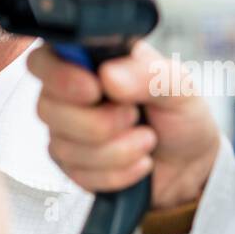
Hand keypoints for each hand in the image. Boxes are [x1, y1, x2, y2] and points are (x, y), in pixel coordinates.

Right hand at [28, 41, 220, 209]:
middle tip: (135, 116)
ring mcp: (67, 131)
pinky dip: (118, 172)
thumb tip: (109, 76)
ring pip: (64, 146)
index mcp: (91, 61)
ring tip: (147, 140)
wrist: (190, 165)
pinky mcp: (72, 166)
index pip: (43, 59)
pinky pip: (80, 174)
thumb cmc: (180, 115)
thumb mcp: (178, 86)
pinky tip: (139, 163)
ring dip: (117, 150)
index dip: (60, 76)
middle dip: (99, 122)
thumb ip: (147, 75)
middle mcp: (70, 94)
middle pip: (47, 108)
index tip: (95, 90)